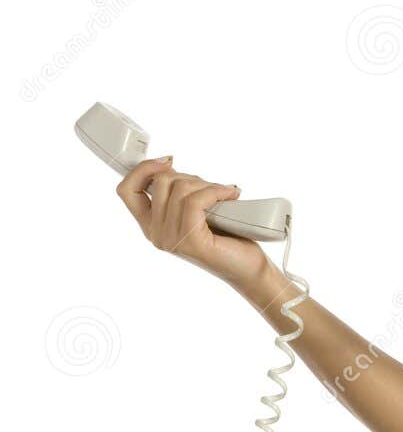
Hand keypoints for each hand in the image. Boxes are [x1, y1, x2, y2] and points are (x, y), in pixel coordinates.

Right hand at [116, 157, 269, 291]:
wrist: (248, 269)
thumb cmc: (226, 239)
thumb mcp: (194, 211)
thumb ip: (176, 195)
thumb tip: (169, 164)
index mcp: (151, 226)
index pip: (126, 190)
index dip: (143, 168)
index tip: (168, 161)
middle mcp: (156, 234)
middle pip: (161, 181)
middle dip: (189, 176)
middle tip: (212, 188)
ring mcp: (171, 240)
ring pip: (180, 189)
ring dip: (207, 184)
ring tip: (224, 194)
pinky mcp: (191, 241)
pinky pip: (195, 201)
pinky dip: (217, 191)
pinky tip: (232, 193)